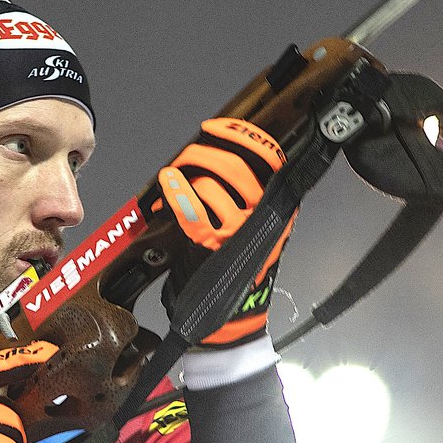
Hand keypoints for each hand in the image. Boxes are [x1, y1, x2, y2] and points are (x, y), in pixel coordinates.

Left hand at [154, 117, 290, 347]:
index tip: (217, 126)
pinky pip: (197, 210)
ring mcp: (243, 230)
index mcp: (275, 204)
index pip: (268, 158)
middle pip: (238, 165)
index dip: (242, 136)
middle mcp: (264, 214)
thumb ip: (235, 192)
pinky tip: (167, 184)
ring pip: (216, 183)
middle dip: (205, 152)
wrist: (231, 316)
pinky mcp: (219, 245)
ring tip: (174, 178)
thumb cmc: (230, 266)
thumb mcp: (243, 223)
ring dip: (190, 174)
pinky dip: (178, 193)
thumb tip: (213, 158)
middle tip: (188, 154)